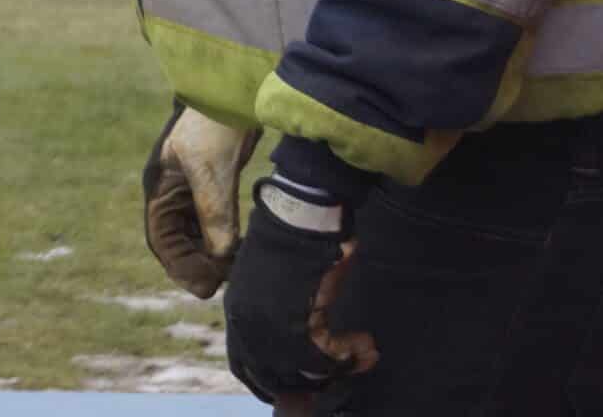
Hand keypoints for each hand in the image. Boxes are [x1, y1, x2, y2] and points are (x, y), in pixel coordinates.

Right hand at [142, 102, 259, 297]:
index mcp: (159, 185)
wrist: (236, 88)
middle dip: (197, 264)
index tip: (205, 285)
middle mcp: (171, 190)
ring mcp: (192, 187)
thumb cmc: (214, 122)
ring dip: (212, 254)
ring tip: (233, 271)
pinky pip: (214, 221)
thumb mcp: (211, 169)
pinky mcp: (213, 183)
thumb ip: (214, 212)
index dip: (179, 264)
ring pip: (196, 234)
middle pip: (178, 240)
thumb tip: (221, 255)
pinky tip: (240, 249)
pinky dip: (224, 238)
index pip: (162, 237)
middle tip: (222, 283)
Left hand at [222, 174, 378, 403]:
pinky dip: (350, 354)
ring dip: (339, 367)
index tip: (296, 388)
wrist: (301, 214)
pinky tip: (366, 345)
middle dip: (309, 381)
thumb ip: (274, 313)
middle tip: (338, 377)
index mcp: (236, 313)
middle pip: (275, 374)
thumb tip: (300, 344)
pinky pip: (326, 356)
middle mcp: (247, 325)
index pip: (243, 365)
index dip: (269, 381)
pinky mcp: (299, 322)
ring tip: (363, 353)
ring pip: (306, 369)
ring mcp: (269, 325)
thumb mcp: (269, 280)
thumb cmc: (291, 238)